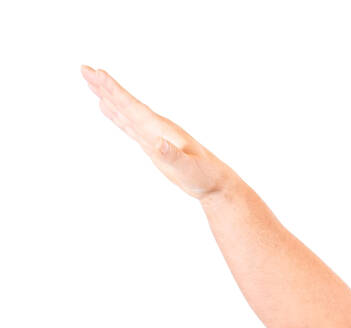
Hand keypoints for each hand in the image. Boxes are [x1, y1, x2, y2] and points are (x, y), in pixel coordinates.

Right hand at [80, 66, 229, 200]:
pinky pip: (129, 125)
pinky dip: (115, 115)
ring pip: (124, 111)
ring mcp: (152, 134)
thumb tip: (157, 143)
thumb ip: (173, 156)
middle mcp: (155, 127)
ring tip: (89, 81)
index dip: (114, 91)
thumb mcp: (189, 169)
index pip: (133, 106)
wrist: (215, 183)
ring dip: (107, 96)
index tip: (97, 73)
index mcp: (161, 129)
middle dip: (104, 86)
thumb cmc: (204, 176)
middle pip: (125, 103)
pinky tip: (105, 107)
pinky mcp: (151, 144)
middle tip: (84, 68)